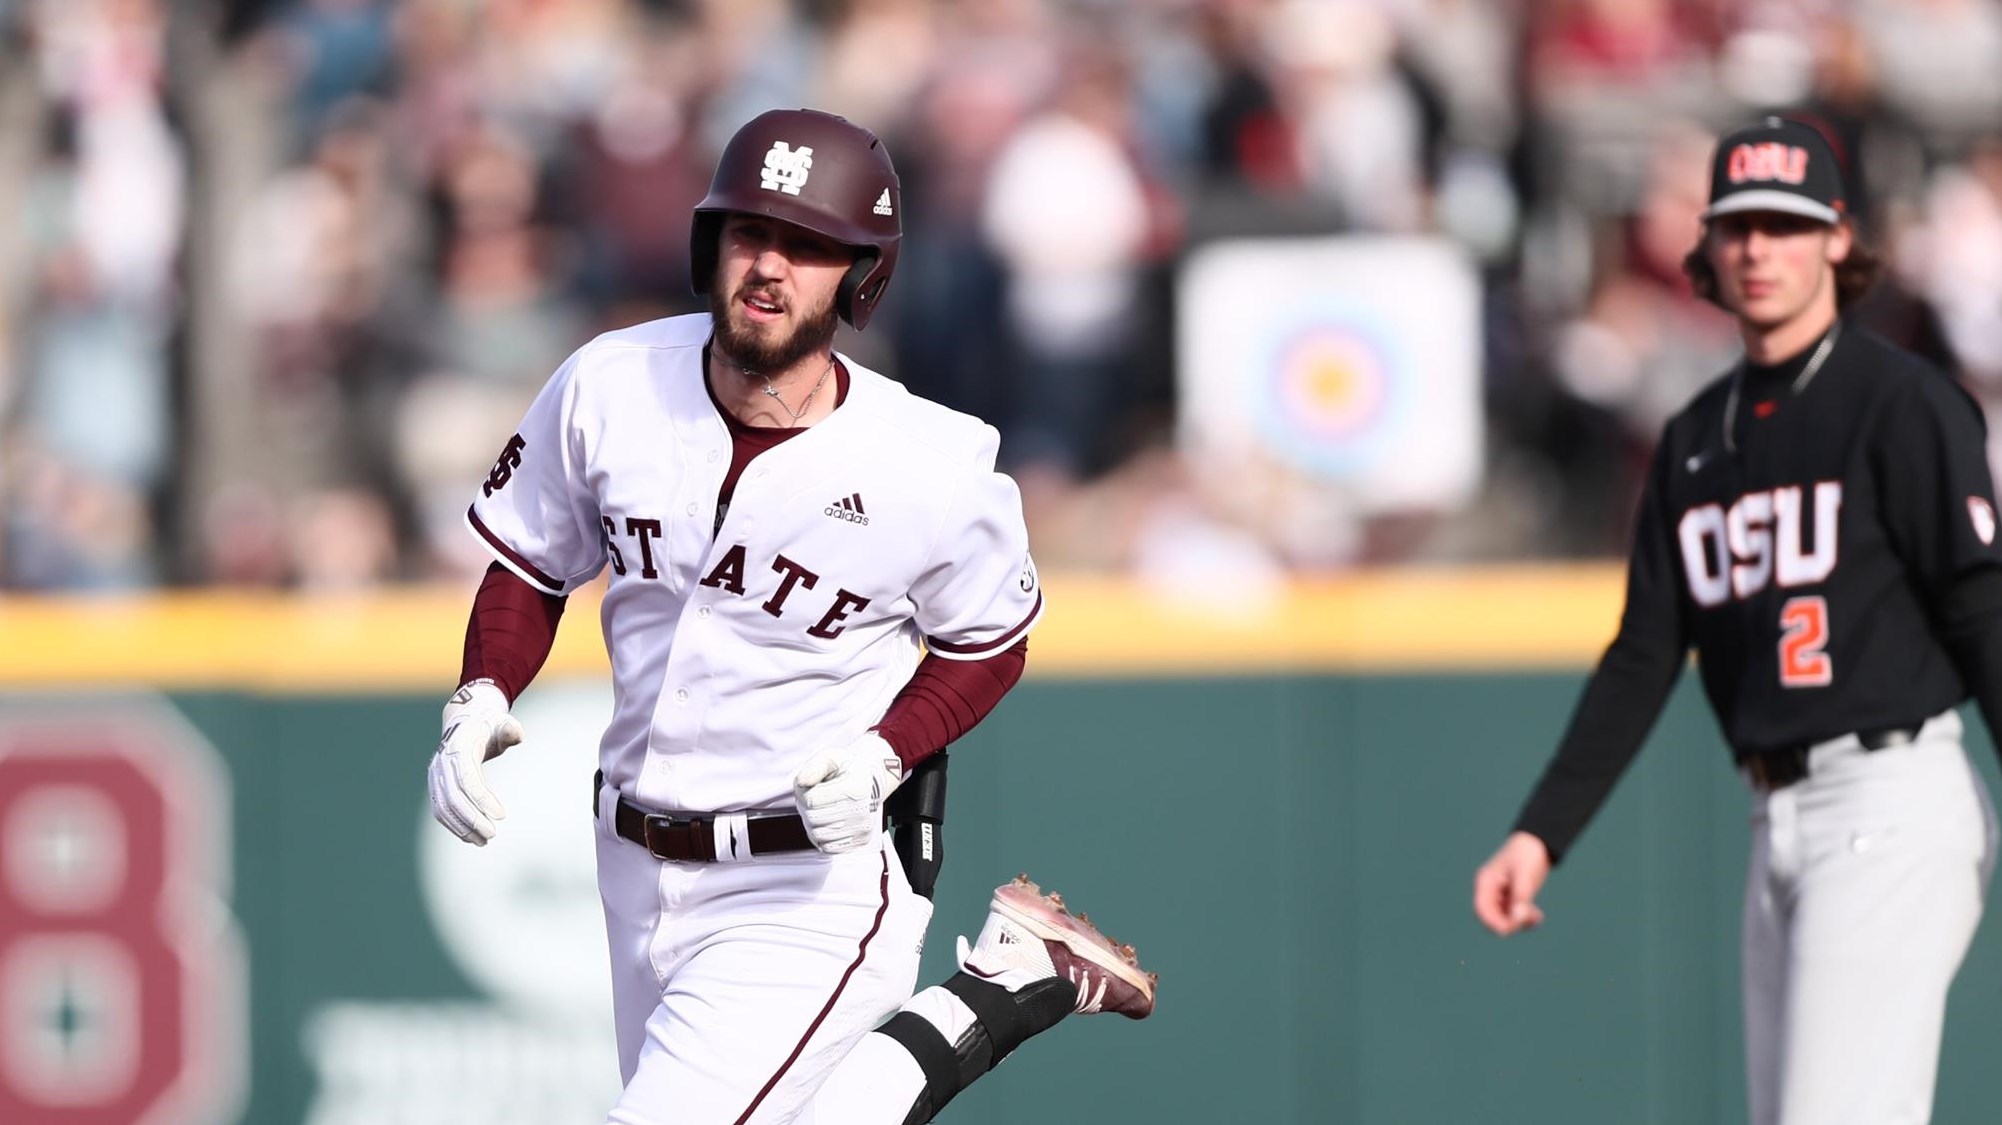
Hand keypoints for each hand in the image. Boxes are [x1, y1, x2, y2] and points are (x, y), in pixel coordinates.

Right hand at [428, 680, 523, 845]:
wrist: (464, 720)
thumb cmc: (488, 725)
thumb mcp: (502, 723)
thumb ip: (511, 729)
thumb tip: (518, 733)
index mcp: (458, 748)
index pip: (468, 779)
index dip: (483, 799)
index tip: (502, 816)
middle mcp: (442, 763)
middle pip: (453, 797)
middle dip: (472, 819)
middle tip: (493, 834)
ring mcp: (435, 775)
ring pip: (443, 807)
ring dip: (462, 827)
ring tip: (484, 841)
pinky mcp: (436, 785)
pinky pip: (441, 809)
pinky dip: (454, 825)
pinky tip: (472, 836)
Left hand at [793, 734, 903, 854]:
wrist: (872, 782)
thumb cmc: (848, 769)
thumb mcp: (831, 757)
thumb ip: (815, 767)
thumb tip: (803, 782)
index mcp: (855, 788)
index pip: (812, 800)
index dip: (803, 793)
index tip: (811, 786)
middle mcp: (861, 811)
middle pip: (813, 819)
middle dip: (806, 808)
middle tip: (814, 798)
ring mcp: (861, 828)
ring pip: (818, 835)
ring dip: (812, 823)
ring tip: (821, 808)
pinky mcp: (859, 841)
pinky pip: (828, 847)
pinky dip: (821, 836)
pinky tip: (827, 822)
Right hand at [1473, 831, 1551, 935]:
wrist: (1538, 843)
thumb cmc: (1527, 854)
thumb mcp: (1524, 874)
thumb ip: (1521, 897)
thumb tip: (1518, 919)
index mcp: (1485, 882)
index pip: (1481, 909)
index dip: (1493, 922)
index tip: (1511, 927)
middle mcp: (1490, 891)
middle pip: (1492, 918)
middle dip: (1510, 923)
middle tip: (1529, 919)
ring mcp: (1500, 896)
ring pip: (1504, 919)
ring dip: (1519, 922)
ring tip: (1536, 915)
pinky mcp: (1512, 898)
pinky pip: (1514, 916)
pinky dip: (1525, 920)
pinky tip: (1537, 916)